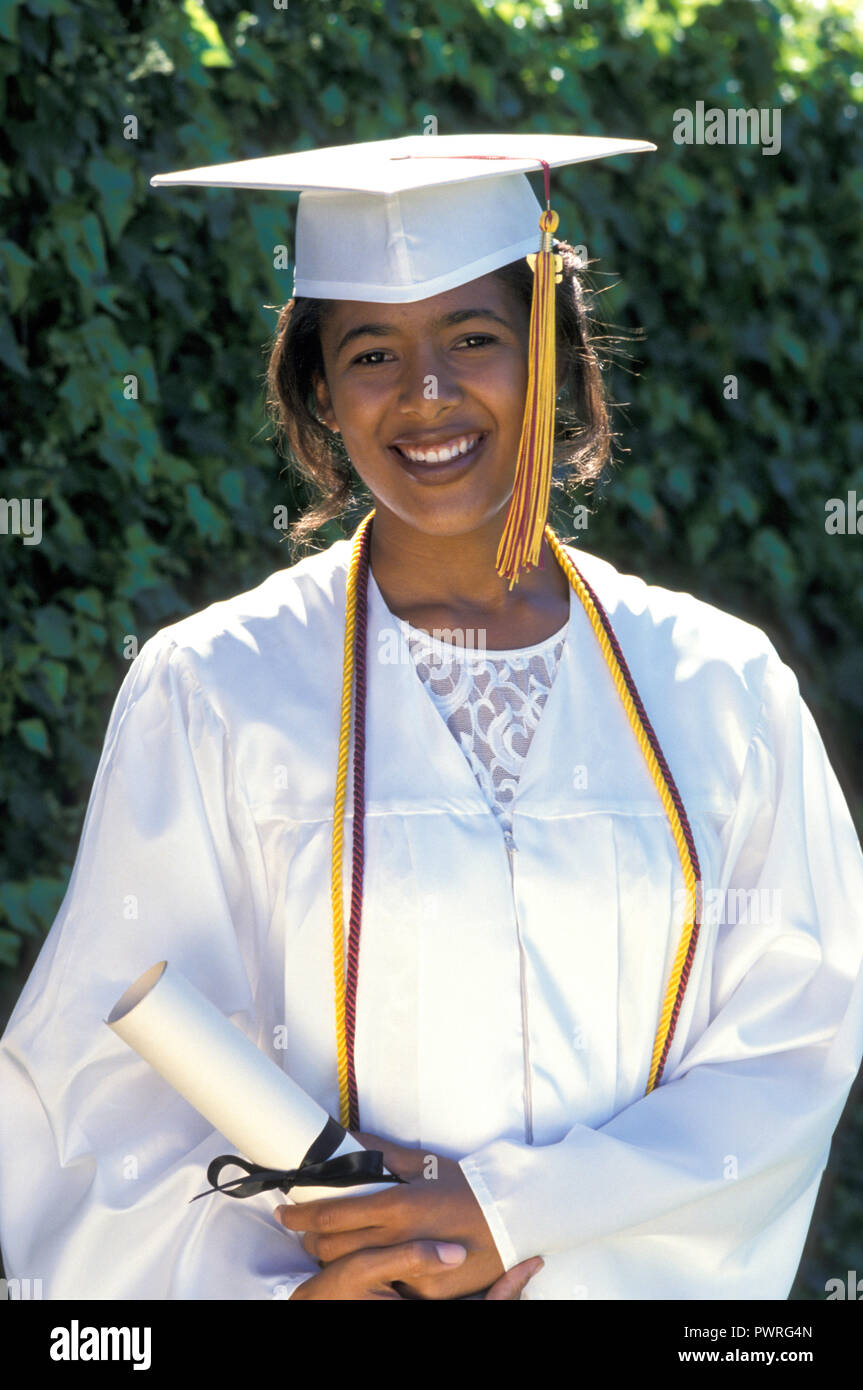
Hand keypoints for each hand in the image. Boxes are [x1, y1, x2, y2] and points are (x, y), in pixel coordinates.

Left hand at [276, 1130, 543, 1300]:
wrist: (514, 1217)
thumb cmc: (468, 1185)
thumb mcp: (423, 1162)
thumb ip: (380, 1152)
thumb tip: (347, 1137)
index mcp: (396, 1205)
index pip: (331, 1216)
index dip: (300, 1216)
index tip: (286, 1212)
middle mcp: (399, 1241)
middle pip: (332, 1249)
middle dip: (311, 1239)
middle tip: (307, 1228)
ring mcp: (411, 1272)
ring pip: (350, 1272)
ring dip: (333, 1259)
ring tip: (332, 1244)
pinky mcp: (424, 1293)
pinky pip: (384, 1287)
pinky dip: (371, 1276)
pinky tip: (370, 1263)